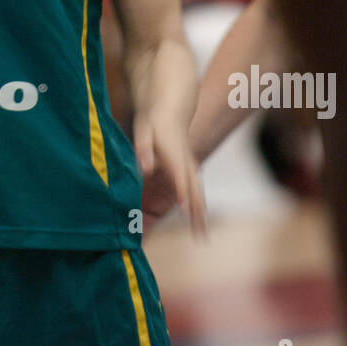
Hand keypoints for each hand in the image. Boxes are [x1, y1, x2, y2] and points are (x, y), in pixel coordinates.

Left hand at [134, 105, 206, 237]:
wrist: (171, 109)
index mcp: (173, 154)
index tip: (184, 206)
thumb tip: (145, 169)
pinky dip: (198, 208)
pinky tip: (198, 223)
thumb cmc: (153, 122)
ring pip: (197, 192)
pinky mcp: (189, 172)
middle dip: (197, 209)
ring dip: (200, 213)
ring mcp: (190, 168)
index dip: (181, 190)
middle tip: (199, 232)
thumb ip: (144, 149)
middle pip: (194, 188)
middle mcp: (185, 163)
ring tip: (202, 235)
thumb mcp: (144, 130)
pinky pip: (195, 192)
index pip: (179, 174)